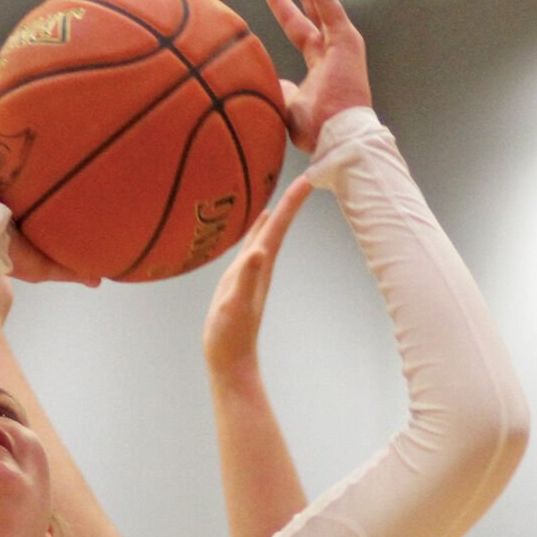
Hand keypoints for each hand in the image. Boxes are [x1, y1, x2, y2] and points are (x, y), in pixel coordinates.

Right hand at [0, 92, 99, 285]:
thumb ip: (68, 266)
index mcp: (4, 210)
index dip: (33, 172)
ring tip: (11, 95)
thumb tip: (98, 279)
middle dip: (14, 141)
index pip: (19, 186)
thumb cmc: (3, 254)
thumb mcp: (42, 264)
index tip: (54, 157)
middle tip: (35, 120)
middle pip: (2, 158)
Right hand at [203, 176, 311, 378]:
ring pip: (267, 236)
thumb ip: (247, 278)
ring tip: (283, 196)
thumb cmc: (230, 334)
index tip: (307, 178)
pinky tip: (258, 229)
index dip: (291, 203)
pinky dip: (258, 232)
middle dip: (290, 203)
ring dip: (277, 216)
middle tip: (304, 178)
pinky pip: (254, 247)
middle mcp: (260, 266)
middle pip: (278, 228)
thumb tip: (259, 252)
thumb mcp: (236, 304)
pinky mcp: (242, 280)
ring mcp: (252, 274)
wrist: (229, 359)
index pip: (278, 228)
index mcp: (260, 266)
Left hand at [261, 0, 371, 153]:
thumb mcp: (286, 107)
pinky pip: (327, 3)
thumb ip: (277, 90)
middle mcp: (331, 45)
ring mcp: (340, 40)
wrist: (336, 140)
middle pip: (307, 1)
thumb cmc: (315, 131)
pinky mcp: (345, 39)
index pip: (296, 24)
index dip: (281, 3)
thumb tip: (265, 83)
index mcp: (320, 60)